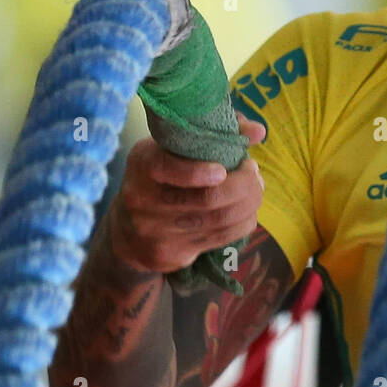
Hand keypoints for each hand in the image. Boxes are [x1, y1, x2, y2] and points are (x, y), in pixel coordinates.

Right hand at [108, 111, 266, 274]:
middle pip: (207, 198)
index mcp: (143, 164)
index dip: (198, 171)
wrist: (128, 231)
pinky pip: (221, 238)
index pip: (166, 167)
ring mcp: (155, 231)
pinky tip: (247, 211)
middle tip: (253, 172)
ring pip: (220, 220)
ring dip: (250, 203)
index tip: (223, 169)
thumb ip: (216, 133)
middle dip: (244, 184)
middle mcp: (143, 199)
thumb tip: (258, 131)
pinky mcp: (170, 254)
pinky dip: (244, 222)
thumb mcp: (174, 148)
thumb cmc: (162, 177)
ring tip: (256, 188)